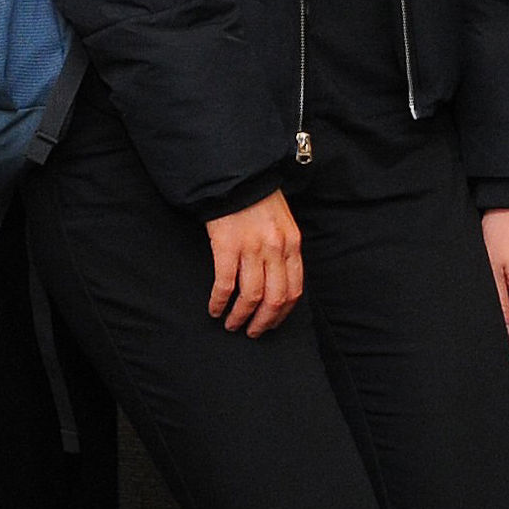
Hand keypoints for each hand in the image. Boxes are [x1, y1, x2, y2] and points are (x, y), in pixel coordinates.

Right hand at [205, 190, 304, 337]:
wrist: (236, 175)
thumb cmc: (258, 199)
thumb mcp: (283, 223)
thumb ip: (284, 250)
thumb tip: (279, 281)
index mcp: (292, 244)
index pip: (294, 289)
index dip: (282, 313)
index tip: (272, 323)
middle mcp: (275, 248)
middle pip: (275, 298)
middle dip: (263, 322)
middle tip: (252, 332)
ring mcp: (251, 247)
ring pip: (251, 296)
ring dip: (240, 316)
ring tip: (231, 324)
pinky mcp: (227, 245)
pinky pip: (225, 283)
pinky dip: (219, 301)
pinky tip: (214, 309)